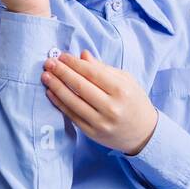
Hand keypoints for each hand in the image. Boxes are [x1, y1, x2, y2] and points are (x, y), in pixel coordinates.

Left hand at [42, 50, 157, 153]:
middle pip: (80, 86)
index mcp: (121, 90)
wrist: (143, 133)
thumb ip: (103, 68)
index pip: (92, 73)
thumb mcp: (125, 80)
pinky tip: (51, 93)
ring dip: (56, 87)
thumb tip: (82, 55)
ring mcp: (101, 122)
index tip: (61, 55)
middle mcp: (111, 107)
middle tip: (48, 62)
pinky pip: (72, 116)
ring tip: (45, 76)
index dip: (74, 63)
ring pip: (73, 101)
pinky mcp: (92, 133)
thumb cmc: (133, 101)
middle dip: (61, 72)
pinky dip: (59, 103)